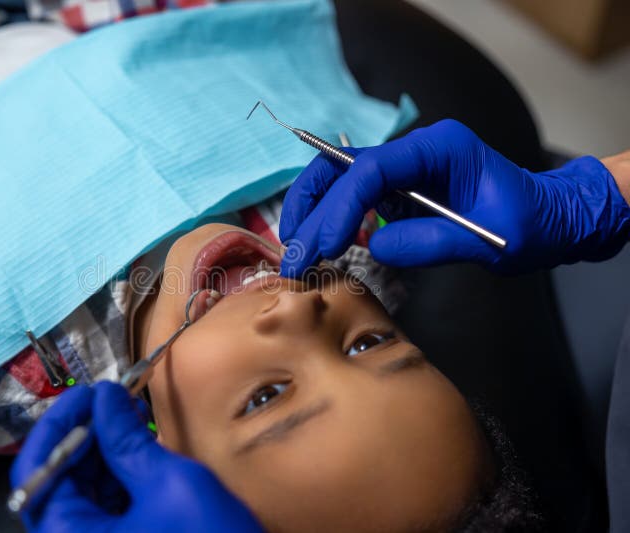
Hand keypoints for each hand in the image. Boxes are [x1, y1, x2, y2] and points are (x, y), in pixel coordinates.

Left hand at [10, 381, 262, 532]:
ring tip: (130, 416)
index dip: (57, 424)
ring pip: (81, 488)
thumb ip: (128, 438)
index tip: (86, 392)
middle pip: (57, 477)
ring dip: (101, 448)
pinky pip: (104, 504)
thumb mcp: (170, 483)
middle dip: (84, 432)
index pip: (35, 472)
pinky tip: (137, 444)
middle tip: (112, 398)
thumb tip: (104, 396)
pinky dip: (117, 471)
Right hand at [279, 119, 629, 274]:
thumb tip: (374, 246)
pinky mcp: (398, 191)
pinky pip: (352, 198)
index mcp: (440, 148)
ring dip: (311, 214)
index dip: (342, 206)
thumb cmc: (531, 224)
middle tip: (295, 258)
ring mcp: (403, 170)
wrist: (550, 220)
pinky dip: (329, 220)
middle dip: (313, 212)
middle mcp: (415, 151)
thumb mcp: (489, 241)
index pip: (373, 168)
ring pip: (338, 180)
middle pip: (342, 169)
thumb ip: (432, 241)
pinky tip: (318, 246)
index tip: (327, 245)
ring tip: (296, 253)